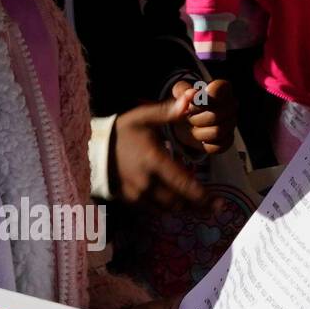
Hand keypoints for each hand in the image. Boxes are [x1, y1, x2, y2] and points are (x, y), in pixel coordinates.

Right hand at [112, 88, 209, 210]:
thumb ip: (168, 111)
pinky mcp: (130, 201)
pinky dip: (168, 206)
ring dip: (184, 207)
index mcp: (154, 161)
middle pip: (180, 203)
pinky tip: (175, 199)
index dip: (204, 198)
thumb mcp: (143, 117)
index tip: (220, 203)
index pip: (185, 185)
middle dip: (198, 206)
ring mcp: (137, 195)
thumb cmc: (119, 132)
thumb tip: (190, 99)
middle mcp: (147, 183)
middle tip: (213, 206)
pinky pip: (155, 209)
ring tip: (197, 203)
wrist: (89, 149)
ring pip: (168, 209)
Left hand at [171, 78, 236, 154]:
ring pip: (217, 132)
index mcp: (221, 88)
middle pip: (215, 116)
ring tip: (193, 127)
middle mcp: (231, 104)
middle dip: (195, 119)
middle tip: (188, 117)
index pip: (218, 90)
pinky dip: (205, 145)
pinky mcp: (228, 140)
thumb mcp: (179, 92)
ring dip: (198, 133)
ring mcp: (231, 123)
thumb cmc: (186, 102)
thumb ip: (183, 91)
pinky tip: (200, 137)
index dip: (201, 100)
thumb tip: (191, 94)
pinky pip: (218, 146)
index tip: (190, 104)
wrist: (185, 120)